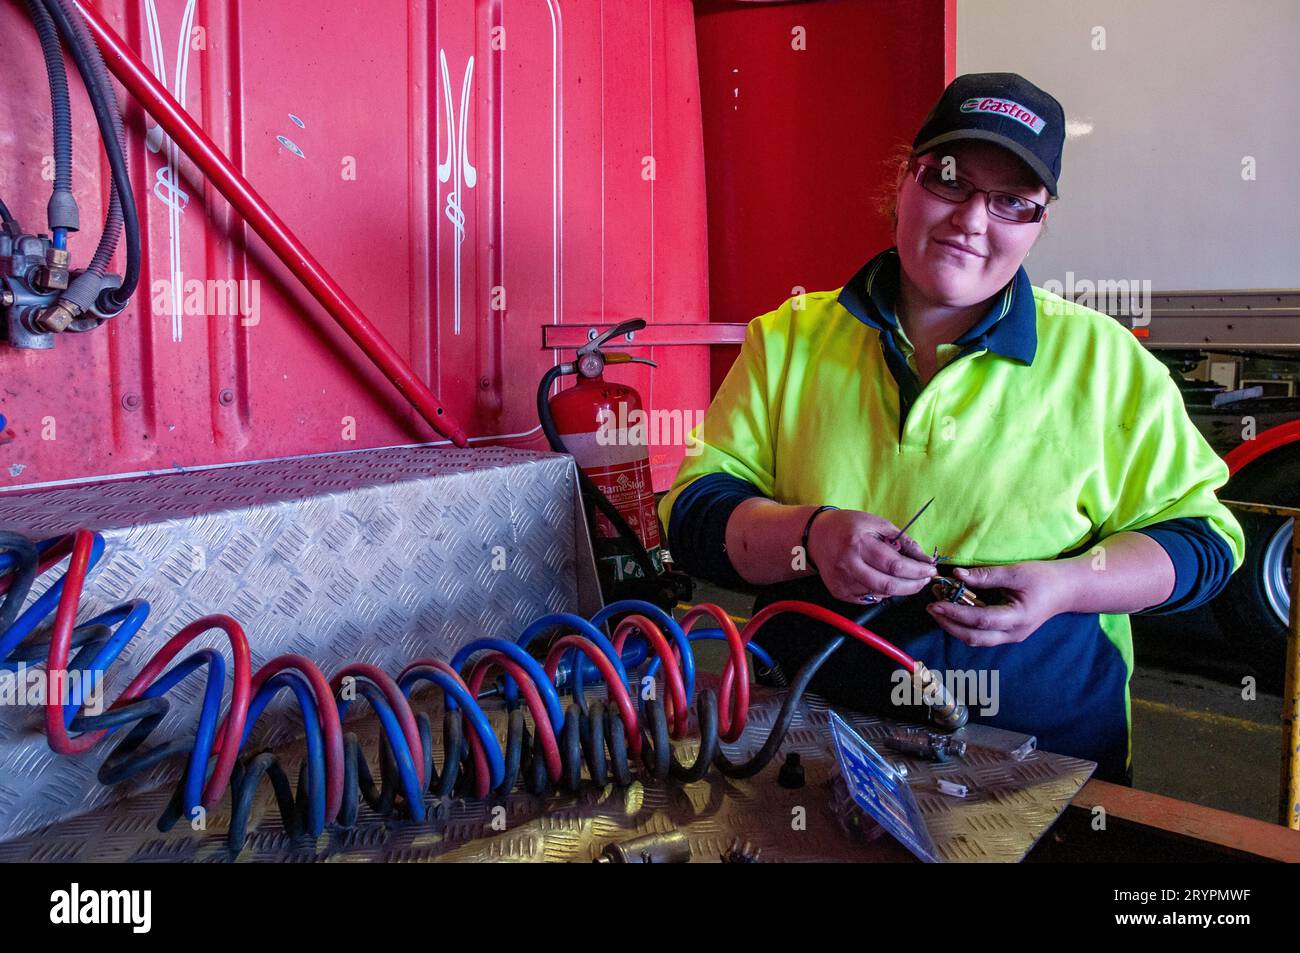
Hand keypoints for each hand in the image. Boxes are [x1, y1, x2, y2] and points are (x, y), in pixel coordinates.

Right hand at [807, 509, 936, 602]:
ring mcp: (842, 581)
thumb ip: (902, 540)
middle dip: (912, 586)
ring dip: (898, 589)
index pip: (894, 564)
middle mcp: (848, 564)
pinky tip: (882, 581)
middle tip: (924, 580)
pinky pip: (868, 598)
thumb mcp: (876, 524)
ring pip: (879, 594)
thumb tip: (924, 558)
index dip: (917, 570)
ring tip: (905, 579)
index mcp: (858, 543)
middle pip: (888, 586)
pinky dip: (881, 593)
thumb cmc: (848, 526)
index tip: (930, 570)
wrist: (815, 535)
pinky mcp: (838, 592)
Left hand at [925, 561, 1068, 646]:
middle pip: (974, 637)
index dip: (955, 613)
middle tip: (930, 608)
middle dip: (948, 624)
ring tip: (938, 608)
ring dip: (954, 626)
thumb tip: (956, 575)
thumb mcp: (1016, 572)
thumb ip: (986, 576)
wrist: (1066, 590)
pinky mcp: (1007, 634)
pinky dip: (964, 625)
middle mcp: (1013, 634)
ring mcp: (1010, 637)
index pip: (980, 620)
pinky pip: (981, 635)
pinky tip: (953, 611)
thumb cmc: (1043, 578)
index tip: (935, 603)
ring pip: (976, 639)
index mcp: (1018, 618)